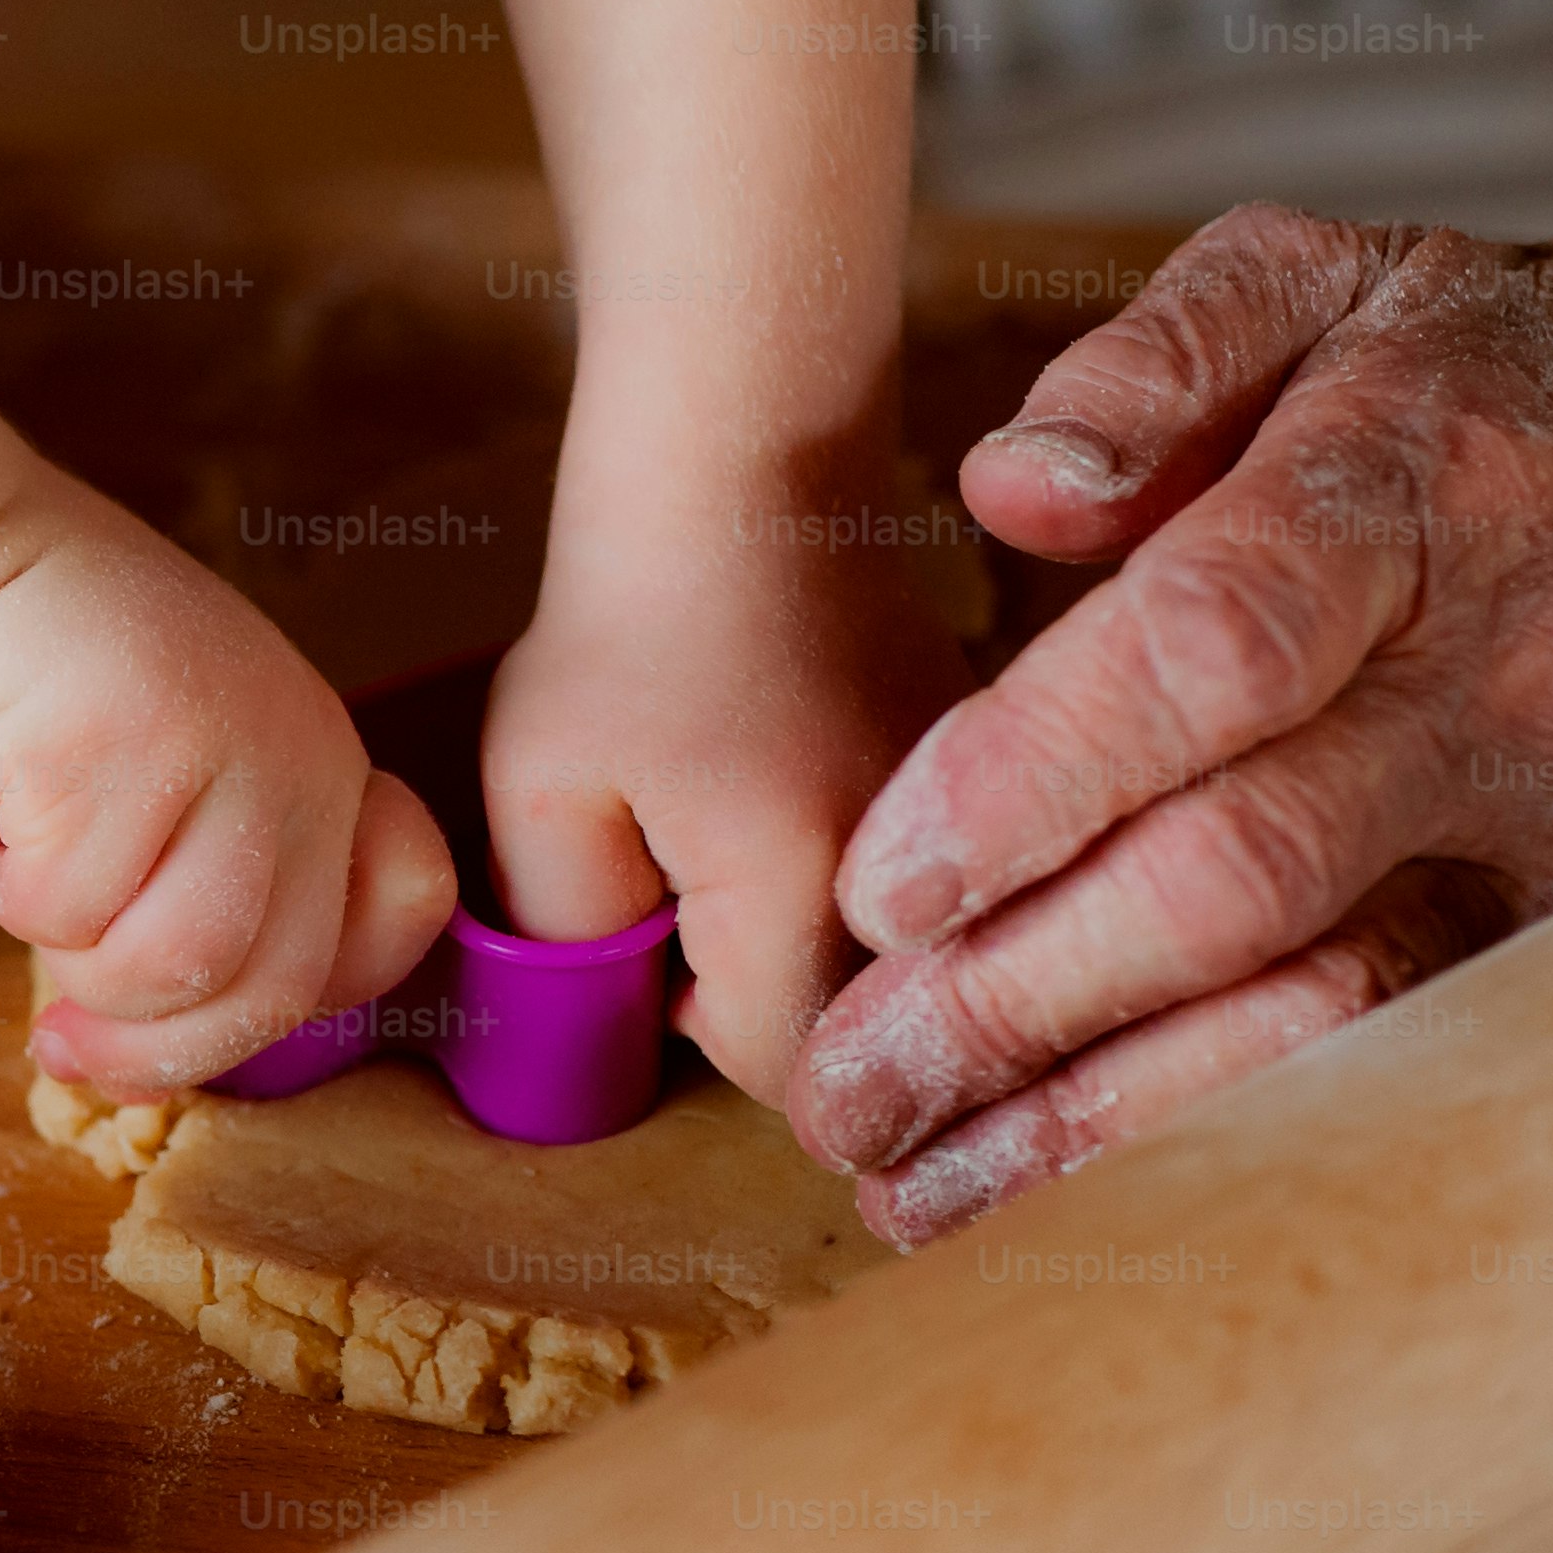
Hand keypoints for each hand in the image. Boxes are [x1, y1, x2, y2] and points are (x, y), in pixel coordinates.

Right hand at [0, 477, 458, 1095]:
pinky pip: (62, 909)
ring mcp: (213, 751)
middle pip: (276, 983)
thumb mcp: (171, 783)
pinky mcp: (109, 758)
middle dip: (158, 1045)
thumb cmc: (33, 698)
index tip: (198, 1011)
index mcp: (322, 755)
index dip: (306, 985)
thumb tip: (188, 1045)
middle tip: (66, 1049)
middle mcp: (293, 752)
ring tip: (25, 867)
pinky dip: (5, 881)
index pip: (405, 908)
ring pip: (168, 968)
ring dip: (73, 957)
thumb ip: (219, 886)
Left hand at [481, 506, 971, 1103]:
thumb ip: (570, 952)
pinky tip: (802, 799)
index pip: (795, 1077)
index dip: (699, 1031)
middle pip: (865, 1046)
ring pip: (904, 984)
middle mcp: (955, 875)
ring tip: (744, 822)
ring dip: (814, 947)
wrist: (750, 476)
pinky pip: (943, 912)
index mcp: (828, 884)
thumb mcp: (545, 800)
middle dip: (764, 1000)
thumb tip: (616, 1047)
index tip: (655, 928)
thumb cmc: (628, 625)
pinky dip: (869, 892)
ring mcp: (1002, 836)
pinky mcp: (1007, 804)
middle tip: (690, 864)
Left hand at [789, 202, 1552, 1239]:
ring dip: (1108, 1123)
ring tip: (915, 1183)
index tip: (882, 886)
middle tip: (845, 1084)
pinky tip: (1070, 1205)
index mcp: (1413, 491)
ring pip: (1334, 1015)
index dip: (1035, 778)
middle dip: (1023, 999)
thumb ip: (1155, 357)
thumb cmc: (1521, 381)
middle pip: (1248, 871)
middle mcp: (1502, 679)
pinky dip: (1232, 1155)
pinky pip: (1406, 1073)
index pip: (1212, 645)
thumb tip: (1013, 488)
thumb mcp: (1339, 281)